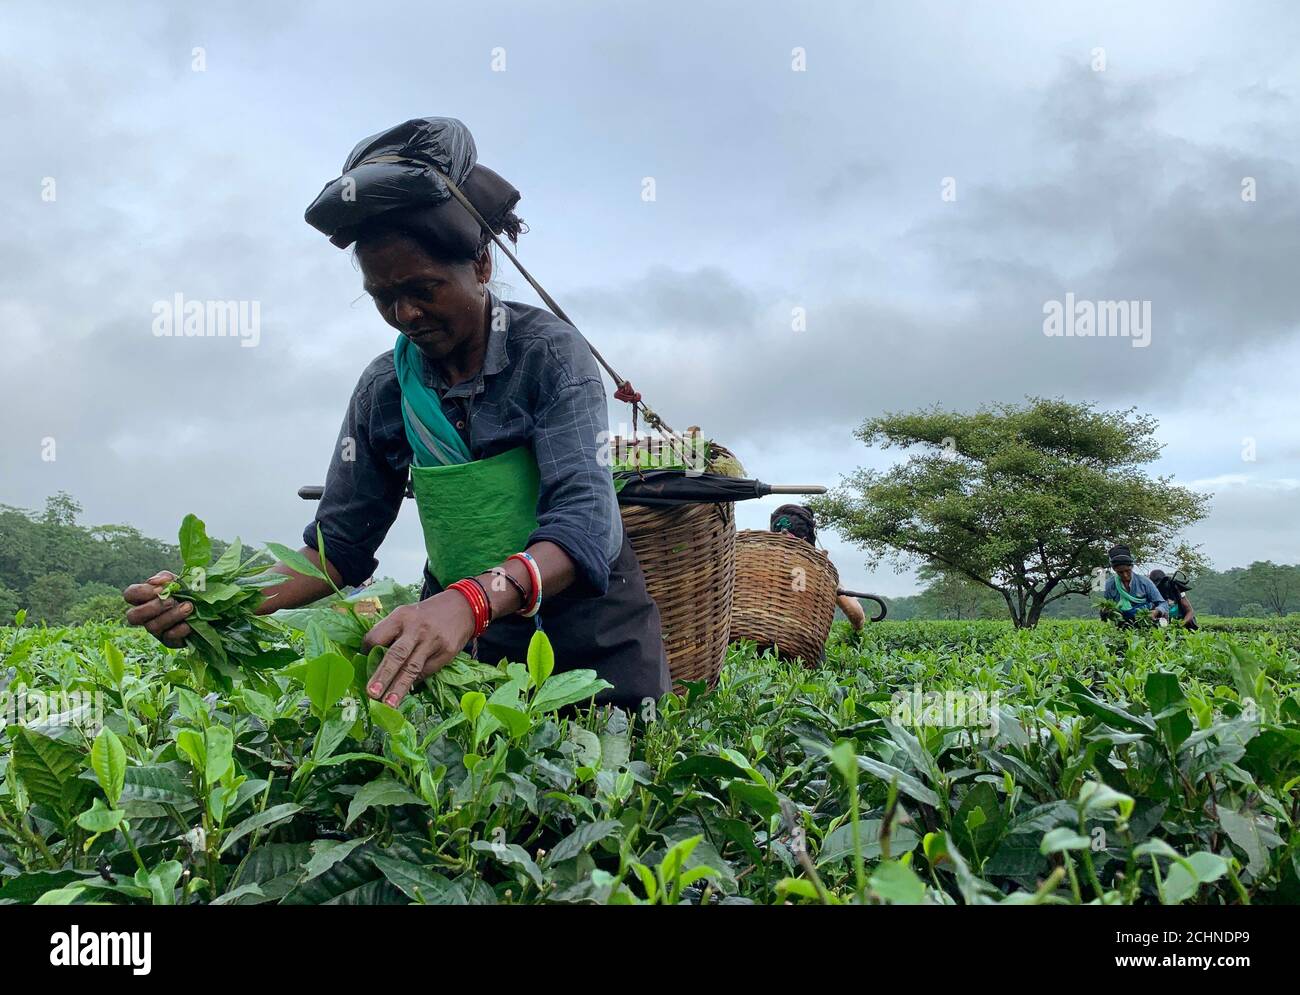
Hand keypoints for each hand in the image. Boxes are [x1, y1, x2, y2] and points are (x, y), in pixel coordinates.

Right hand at [123, 571, 194, 647]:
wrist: (207, 609)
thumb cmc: (187, 592)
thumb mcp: (178, 581)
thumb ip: (166, 578)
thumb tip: (156, 582)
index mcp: (144, 599)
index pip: (130, 594)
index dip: (141, 592)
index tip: (160, 590)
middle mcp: (146, 616)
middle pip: (133, 616)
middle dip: (152, 607)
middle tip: (171, 600)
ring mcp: (156, 630)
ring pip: (152, 627)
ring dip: (171, 616)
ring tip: (188, 607)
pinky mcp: (169, 641)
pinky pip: (169, 638)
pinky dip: (179, 630)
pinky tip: (189, 624)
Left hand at [362, 591, 476, 706]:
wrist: (462, 607)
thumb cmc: (426, 615)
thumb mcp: (406, 614)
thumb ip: (391, 633)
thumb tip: (373, 661)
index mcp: (401, 616)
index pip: (377, 637)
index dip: (367, 651)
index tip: (364, 662)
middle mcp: (416, 628)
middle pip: (396, 655)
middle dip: (383, 675)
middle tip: (371, 693)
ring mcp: (433, 641)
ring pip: (413, 668)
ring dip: (399, 687)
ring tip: (389, 704)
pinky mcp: (447, 651)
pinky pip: (428, 670)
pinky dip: (416, 681)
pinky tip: (407, 690)